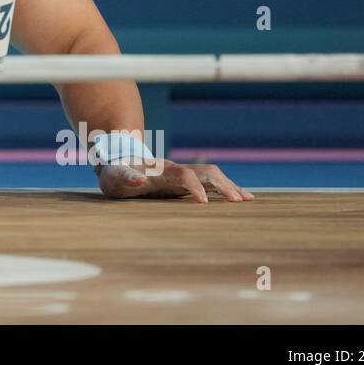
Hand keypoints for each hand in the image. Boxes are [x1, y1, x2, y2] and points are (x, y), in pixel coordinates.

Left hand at [95, 158, 254, 202]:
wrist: (117, 160)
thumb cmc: (115, 173)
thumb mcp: (115, 177)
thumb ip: (126, 178)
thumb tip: (139, 181)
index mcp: (161, 170)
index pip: (185, 175)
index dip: (195, 187)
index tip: (204, 203)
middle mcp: (176, 169)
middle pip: (206, 172)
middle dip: (224, 185)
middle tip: (240, 202)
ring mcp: (183, 174)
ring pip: (212, 175)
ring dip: (230, 186)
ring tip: (248, 200)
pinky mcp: (185, 181)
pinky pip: (211, 182)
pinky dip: (226, 189)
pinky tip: (241, 198)